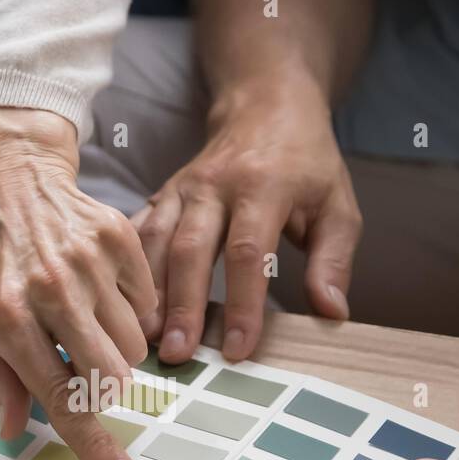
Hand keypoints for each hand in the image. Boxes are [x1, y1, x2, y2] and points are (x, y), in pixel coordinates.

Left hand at [0, 107, 156, 459]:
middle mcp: (50, 290)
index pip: (61, 399)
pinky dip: (129, 313)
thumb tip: (14, 429)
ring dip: (115, 351)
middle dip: (103, 392)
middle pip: (111, 378)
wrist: (4, 167)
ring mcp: (88, 261)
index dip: (95, 447)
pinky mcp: (118, 238)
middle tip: (82, 372)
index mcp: (5, 315)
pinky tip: (96, 292)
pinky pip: (146, 305)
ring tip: (82, 322)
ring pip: (134, 345)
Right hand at [134, 76, 359, 362]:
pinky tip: (121, 304)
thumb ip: (334, 260)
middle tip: (178, 354)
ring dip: (148, 293)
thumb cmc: (306, 163)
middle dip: (183, 306)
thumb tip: (331, 313)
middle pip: (191, 250)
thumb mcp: (337, 205)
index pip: (248, 252)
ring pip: (155, 242)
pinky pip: (138, 232)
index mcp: (263, 186)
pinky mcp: (162, 194)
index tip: (238, 349)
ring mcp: (182, 188)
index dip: (242, 303)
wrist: (265, 105)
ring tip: (144, 339)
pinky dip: (128, 269)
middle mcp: (215, 185)